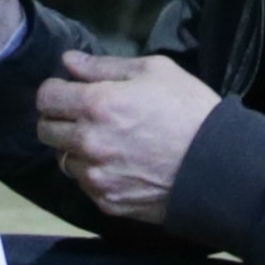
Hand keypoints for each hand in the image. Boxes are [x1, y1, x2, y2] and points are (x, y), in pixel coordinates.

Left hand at [32, 51, 220, 223]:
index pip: (45, 98)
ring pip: (64, 159)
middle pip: (46, 130)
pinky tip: (121, 163)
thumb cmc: (189, 110)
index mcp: (96, 105)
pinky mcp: (107, 201)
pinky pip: (85, 184)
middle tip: (85, 116)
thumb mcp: (154, 71)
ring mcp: (96, 176)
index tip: (69, 91)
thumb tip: (68, 62)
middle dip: (60, 119)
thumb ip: (103, 66)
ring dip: (76, 149)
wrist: (218, 164)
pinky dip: (95, 173)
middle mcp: (88, 143)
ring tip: (108, 141)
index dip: (56, 91)